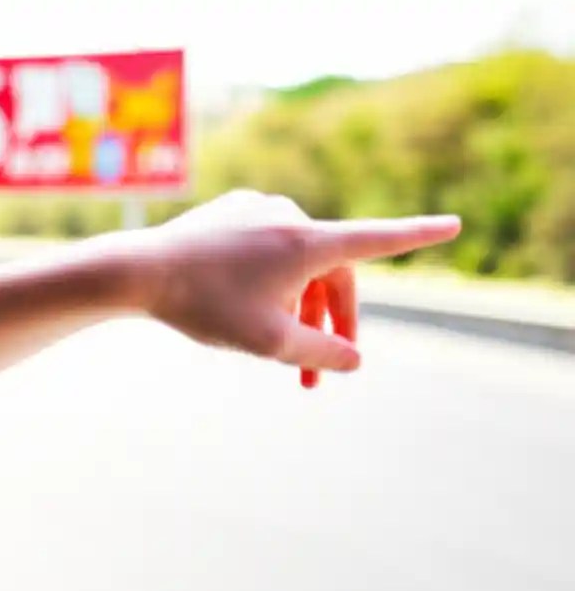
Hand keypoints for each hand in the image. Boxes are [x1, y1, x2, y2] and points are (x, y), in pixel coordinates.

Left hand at [94, 190, 459, 382]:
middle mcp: (289, 215)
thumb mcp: (270, 342)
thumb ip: (321, 352)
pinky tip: (237, 315)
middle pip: (329, 275)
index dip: (418, 237)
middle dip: (326, 327)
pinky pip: (264, 255)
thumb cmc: (204, 305)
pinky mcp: (229, 214)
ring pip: (295, 269)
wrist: (137, 271)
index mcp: (308, 240)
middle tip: (311, 381)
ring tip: (275, 358)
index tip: (453, 225)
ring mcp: (257, 210)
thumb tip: (354, 358)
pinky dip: (267, 288)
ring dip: (295, 313)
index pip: (377, 241)